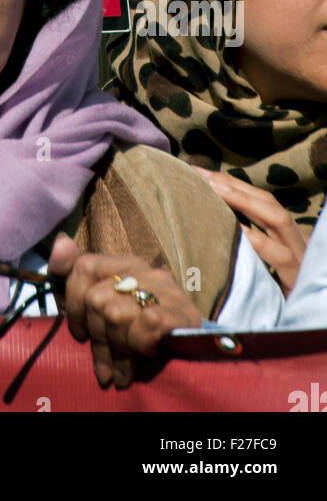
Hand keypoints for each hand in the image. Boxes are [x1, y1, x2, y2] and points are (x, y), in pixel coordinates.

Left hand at [48, 234, 201, 388]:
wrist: (192, 346)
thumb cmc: (141, 328)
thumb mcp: (104, 306)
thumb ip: (76, 278)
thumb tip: (60, 240)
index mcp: (123, 263)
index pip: (85, 267)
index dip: (73, 304)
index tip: (79, 335)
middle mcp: (143, 269)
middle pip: (97, 299)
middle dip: (97, 340)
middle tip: (103, 367)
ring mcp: (165, 288)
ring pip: (116, 314)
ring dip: (117, 350)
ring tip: (121, 372)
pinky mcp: (184, 312)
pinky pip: (149, 322)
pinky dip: (141, 342)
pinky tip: (145, 354)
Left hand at [192, 168, 306, 293]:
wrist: (299, 327)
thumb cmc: (266, 294)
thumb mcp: (255, 264)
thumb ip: (239, 243)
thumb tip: (201, 220)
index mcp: (285, 235)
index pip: (261, 199)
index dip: (232, 184)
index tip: (201, 173)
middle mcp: (294, 241)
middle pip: (268, 203)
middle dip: (235, 186)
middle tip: (201, 177)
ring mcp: (299, 259)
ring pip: (279, 220)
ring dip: (245, 203)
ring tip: (215, 192)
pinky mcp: (296, 280)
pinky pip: (279, 256)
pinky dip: (257, 241)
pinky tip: (236, 230)